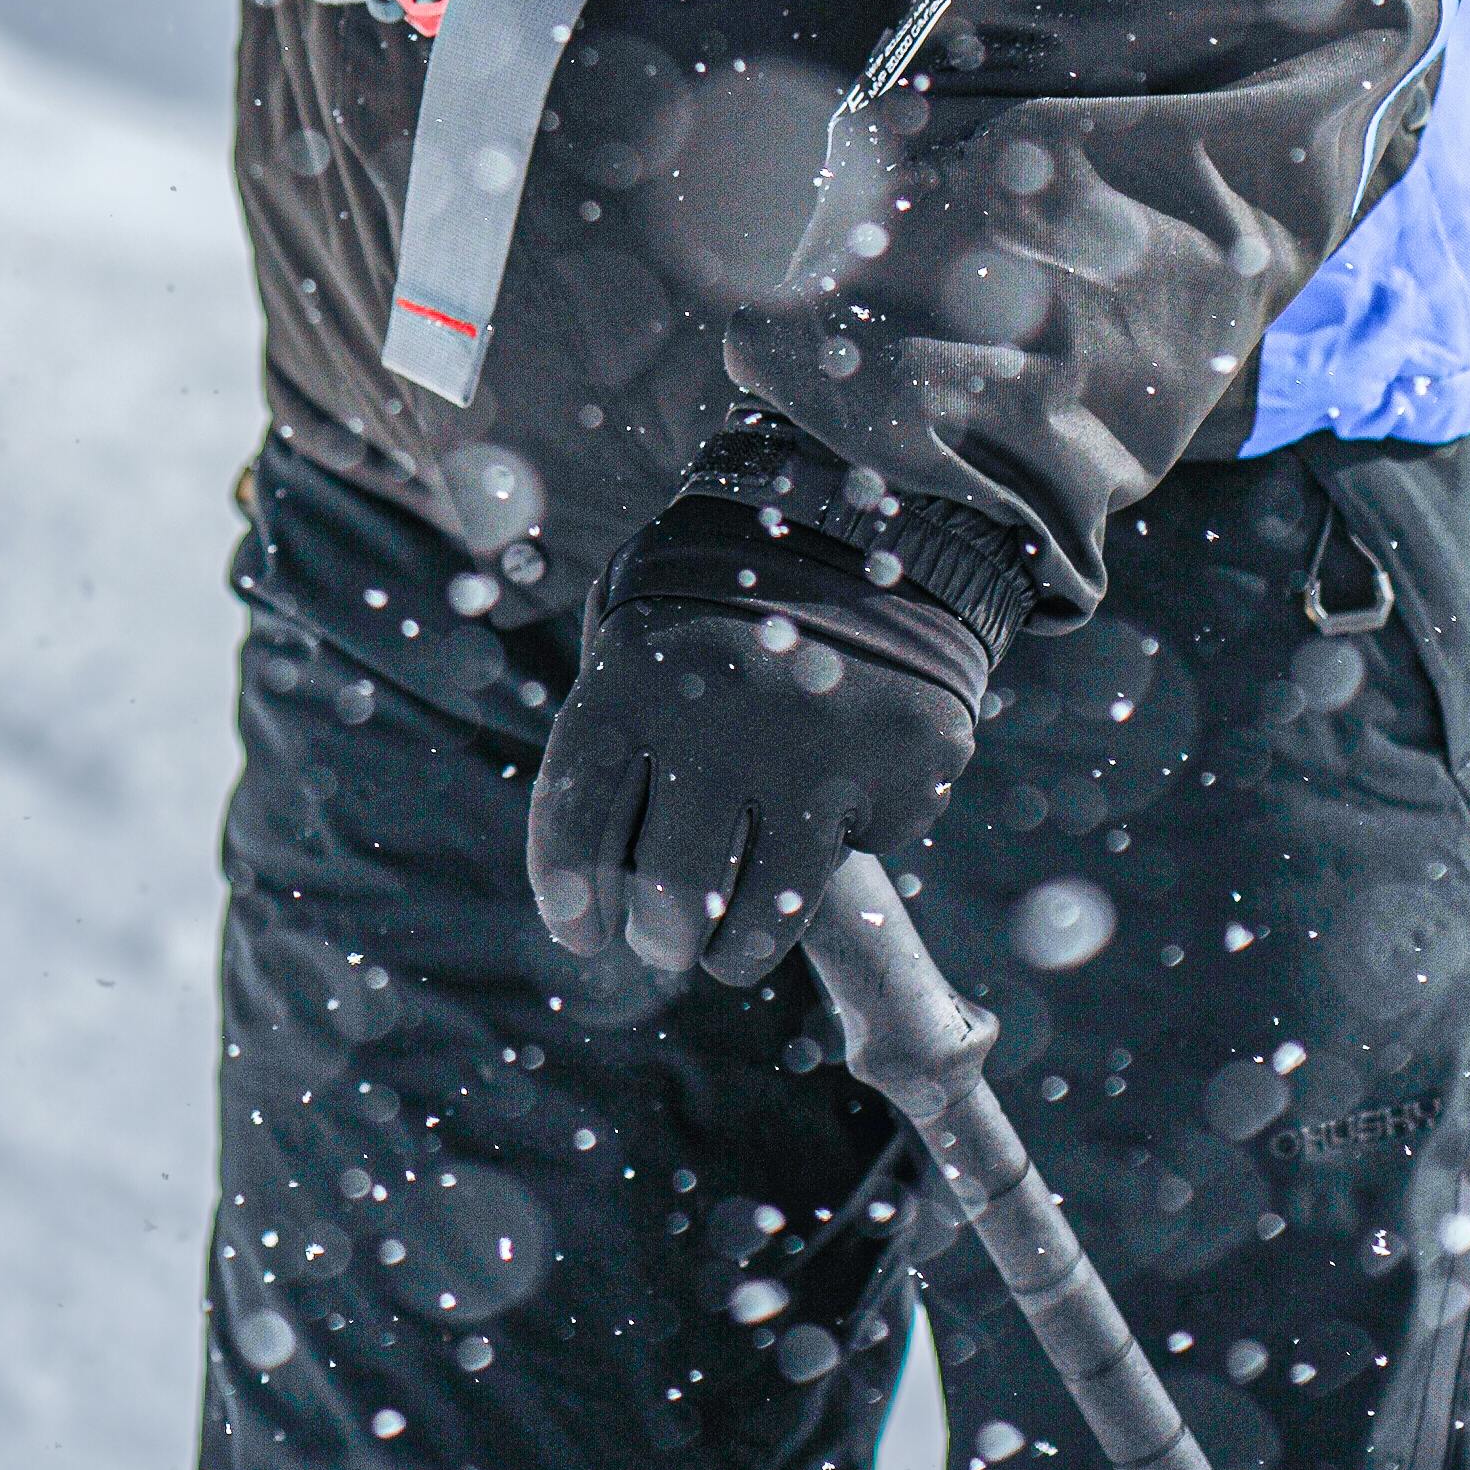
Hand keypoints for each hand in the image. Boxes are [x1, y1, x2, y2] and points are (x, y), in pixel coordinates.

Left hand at [528, 421, 1028, 989]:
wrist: (863, 520)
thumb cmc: (721, 596)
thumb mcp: (640, 626)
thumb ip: (613, 732)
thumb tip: (587, 872)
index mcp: (633, 675)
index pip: (576, 818)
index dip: (570, 894)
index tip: (582, 932)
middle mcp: (720, 720)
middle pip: (667, 894)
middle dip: (657, 938)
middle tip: (662, 941)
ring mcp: (817, 753)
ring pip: (762, 917)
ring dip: (735, 948)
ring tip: (725, 950)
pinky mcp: (899, 774)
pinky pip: (859, 856)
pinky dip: (841, 846)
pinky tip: (836, 796)